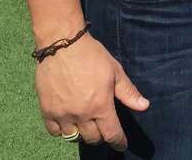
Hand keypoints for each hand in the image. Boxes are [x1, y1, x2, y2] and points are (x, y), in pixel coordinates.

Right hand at [36, 34, 148, 150]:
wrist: (62, 44)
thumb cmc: (92, 56)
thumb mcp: (115, 71)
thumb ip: (128, 92)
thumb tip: (144, 107)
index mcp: (100, 106)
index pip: (111, 134)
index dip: (118, 142)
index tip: (121, 145)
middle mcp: (81, 114)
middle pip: (93, 138)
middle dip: (101, 136)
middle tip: (103, 128)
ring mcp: (62, 114)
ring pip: (74, 137)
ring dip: (82, 133)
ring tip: (86, 124)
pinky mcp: (47, 110)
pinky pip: (54, 131)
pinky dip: (62, 130)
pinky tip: (68, 122)